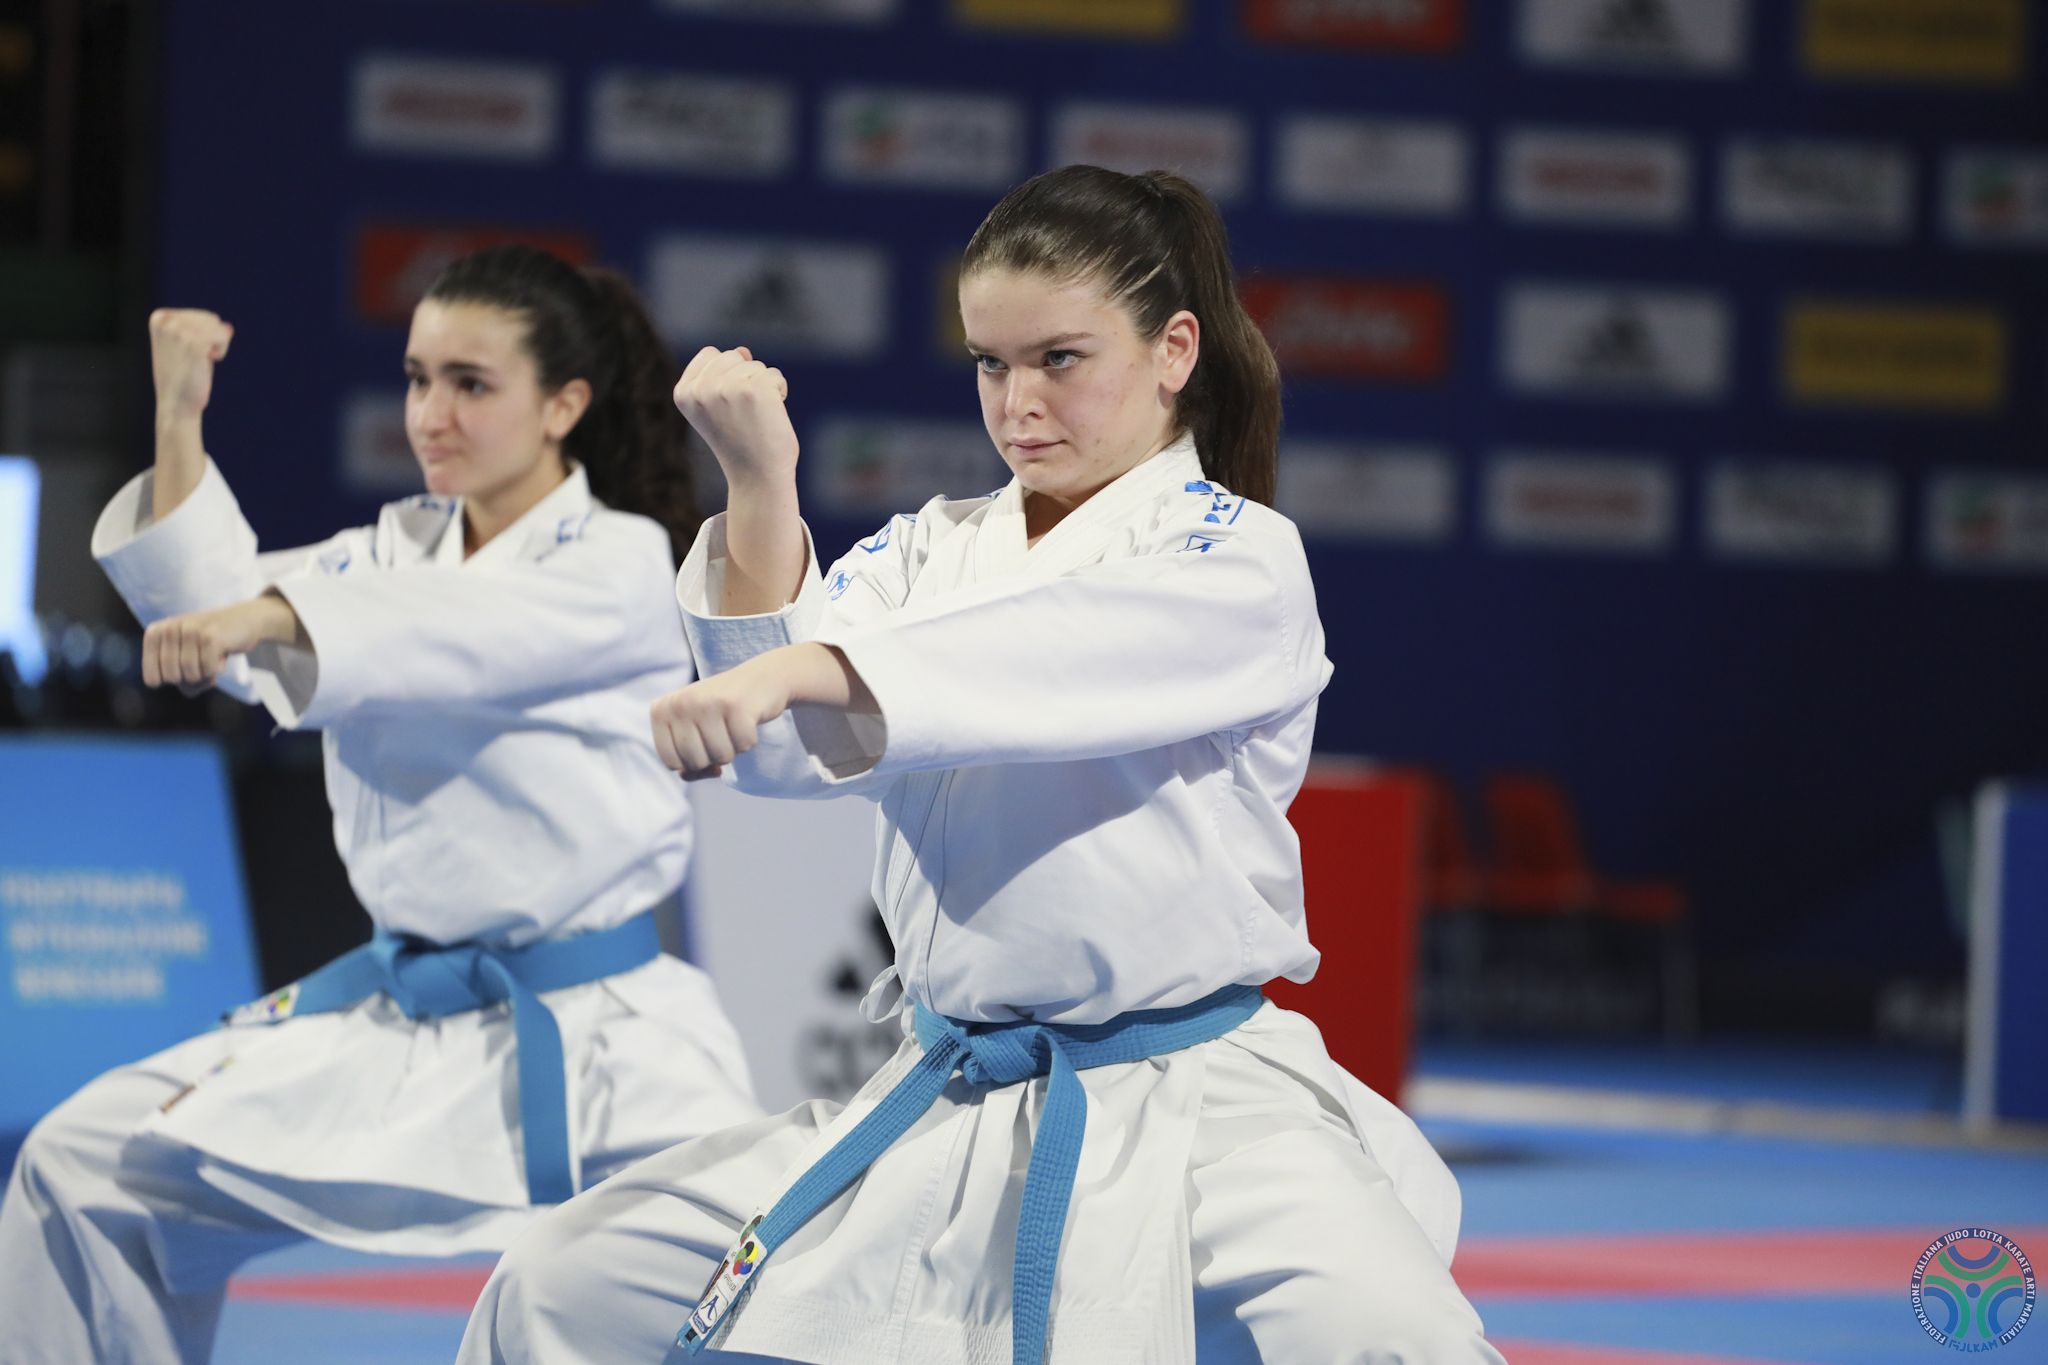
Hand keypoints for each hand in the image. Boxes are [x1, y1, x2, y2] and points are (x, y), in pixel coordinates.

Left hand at [141, 594, 300, 688]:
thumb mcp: (185, 656)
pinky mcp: (210, 636)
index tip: (182, 669)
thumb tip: (190, 686)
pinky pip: (208, 670)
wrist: (244, 620)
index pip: (151, 679)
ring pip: (190, 675)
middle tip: (201, 664)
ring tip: (211, 660)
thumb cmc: (210, 643)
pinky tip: (221, 656)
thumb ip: (178, 678)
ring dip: (205, 675)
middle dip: (189, 679)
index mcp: (155, 632)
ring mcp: (190, 631)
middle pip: (171, 678)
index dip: (172, 682)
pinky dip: (217, 670)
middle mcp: (169, 629)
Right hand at [149, 308, 233, 423]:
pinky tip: (205, 363)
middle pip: (212, 319)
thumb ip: (201, 330)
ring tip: (198, 362)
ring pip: (219, 327)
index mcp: (160, 318)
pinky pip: (224, 336)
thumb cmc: (184, 377)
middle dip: (210, 340)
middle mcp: (166, 321)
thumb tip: (229, 328)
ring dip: (215, 346)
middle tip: (194, 360)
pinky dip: (220, 352)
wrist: (177, 404)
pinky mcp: (193, 342)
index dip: (202, 337)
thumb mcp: (186, 345)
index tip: (187, 353)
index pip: (202, 316)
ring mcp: (178, 331)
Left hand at [649, 654, 794, 777]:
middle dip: (714, 756)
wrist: (758, 678)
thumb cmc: (721, 711)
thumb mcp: (695, 732)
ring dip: (733, 748)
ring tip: (733, 725)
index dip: (691, 763)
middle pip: (695, 762)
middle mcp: (680, 703)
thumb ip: (688, 761)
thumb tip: (712, 772)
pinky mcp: (736, 705)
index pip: (671, 762)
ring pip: (721, 757)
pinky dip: (750, 739)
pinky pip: (744, 746)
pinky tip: (748, 719)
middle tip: (721, 731)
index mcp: (661, 710)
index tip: (701, 742)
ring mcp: (707, 703)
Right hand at [671, 346, 797, 487]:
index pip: (710, 354)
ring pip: (755, 365)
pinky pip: (774, 375)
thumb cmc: (741, 443)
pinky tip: (770, 416)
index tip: (727, 407)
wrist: (757, 477)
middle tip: (744, 414)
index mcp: (683, 393)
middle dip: (746, 379)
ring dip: (763, 388)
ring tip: (756, 418)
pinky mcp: (753, 390)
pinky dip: (779, 392)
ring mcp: (725, 388)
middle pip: (732, 356)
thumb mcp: (720, 408)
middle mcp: (700, 389)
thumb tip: (743, 350)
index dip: (727, 375)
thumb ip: (723, 376)